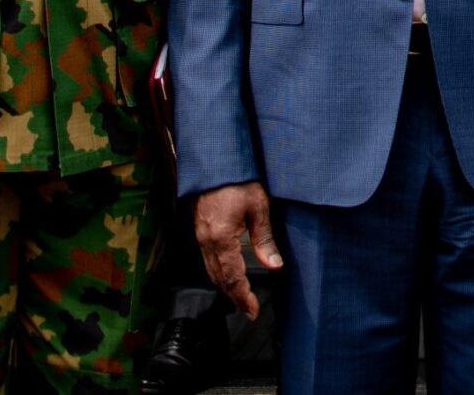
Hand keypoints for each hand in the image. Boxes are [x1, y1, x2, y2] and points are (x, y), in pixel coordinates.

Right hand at [193, 183, 282, 317]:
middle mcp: (207, 241)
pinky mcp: (199, 230)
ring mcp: (200, 236)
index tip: (253, 311)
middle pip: (219, 279)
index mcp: (221, 238)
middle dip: (234, 297)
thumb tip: (274, 265)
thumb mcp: (258, 207)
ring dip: (225, 288)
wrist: (215, 162)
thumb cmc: (238, 180)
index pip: (233, 278)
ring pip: (210, 271)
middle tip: (249, 311)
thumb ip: (264, 239)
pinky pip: (207, 260)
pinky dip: (218, 274)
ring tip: (240, 299)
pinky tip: (228, 275)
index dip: (243, 298)